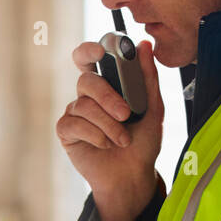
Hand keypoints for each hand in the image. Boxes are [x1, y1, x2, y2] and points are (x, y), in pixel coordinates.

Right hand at [56, 36, 165, 220]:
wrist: (133, 176)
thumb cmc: (143, 142)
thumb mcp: (153, 108)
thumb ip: (148, 77)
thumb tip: (143, 45)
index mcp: (106, 84)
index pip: (89, 58)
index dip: (89, 50)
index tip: (100, 52)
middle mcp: (87, 96)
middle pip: (87, 80)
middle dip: (108, 97)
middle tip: (127, 114)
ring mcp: (74, 113)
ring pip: (84, 105)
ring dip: (108, 125)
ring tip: (123, 139)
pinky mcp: (66, 132)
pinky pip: (75, 124)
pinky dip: (96, 136)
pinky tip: (105, 145)